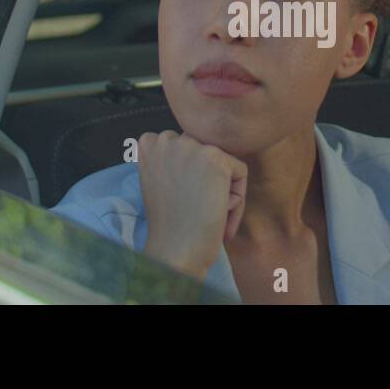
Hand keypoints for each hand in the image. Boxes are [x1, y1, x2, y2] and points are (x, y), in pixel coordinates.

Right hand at [138, 130, 247, 279]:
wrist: (176, 249)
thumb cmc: (170, 224)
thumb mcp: (160, 181)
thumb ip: (173, 160)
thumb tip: (199, 155)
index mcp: (149, 143)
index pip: (187, 148)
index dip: (191, 177)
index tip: (186, 201)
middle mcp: (166, 139)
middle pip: (206, 154)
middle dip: (208, 182)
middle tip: (198, 210)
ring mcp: (190, 146)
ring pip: (224, 165)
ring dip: (222, 190)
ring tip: (208, 214)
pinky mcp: (215, 157)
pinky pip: (240, 173)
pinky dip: (237, 198)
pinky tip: (220, 214)